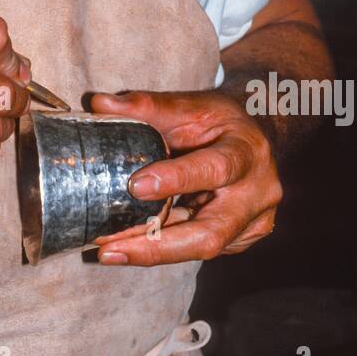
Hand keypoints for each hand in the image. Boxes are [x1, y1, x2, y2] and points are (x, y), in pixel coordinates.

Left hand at [87, 89, 282, 266]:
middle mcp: (258, 194)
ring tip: (109, 251)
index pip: (215, 170)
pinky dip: (162, 248)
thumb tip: (99, 103)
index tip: (135, 186)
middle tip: (110, 249)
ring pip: (201, 247)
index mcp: (247, 152)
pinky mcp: (242, 240)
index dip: (176, 180)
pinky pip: (198, 248)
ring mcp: (254, 223)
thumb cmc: (219, 121)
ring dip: (152, 251)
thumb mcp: (189, 105)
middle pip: (211, 234)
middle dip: (157, 246)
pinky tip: (129, 246)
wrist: (253, 140)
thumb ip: (146, 106)